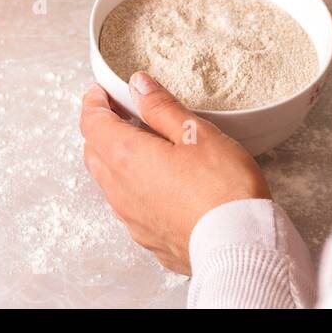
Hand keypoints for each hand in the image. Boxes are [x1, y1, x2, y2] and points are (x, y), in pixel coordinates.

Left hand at [79, 72, 269, 274]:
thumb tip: (139, 86)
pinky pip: (128, 207)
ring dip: (115, 159)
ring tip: (141, 146)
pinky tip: (157, 182)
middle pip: (94, 152)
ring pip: (108, 182)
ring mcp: (132, 218)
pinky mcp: (148, 238)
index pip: (92, 123)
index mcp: (127, 157)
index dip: (93, 103)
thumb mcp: (196, 133)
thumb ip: (162, 108)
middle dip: (100, 129)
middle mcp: (120, 190)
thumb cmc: (222, 188)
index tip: (99, 92)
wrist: (239, 246)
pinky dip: (132, 187)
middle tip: (119, 113)